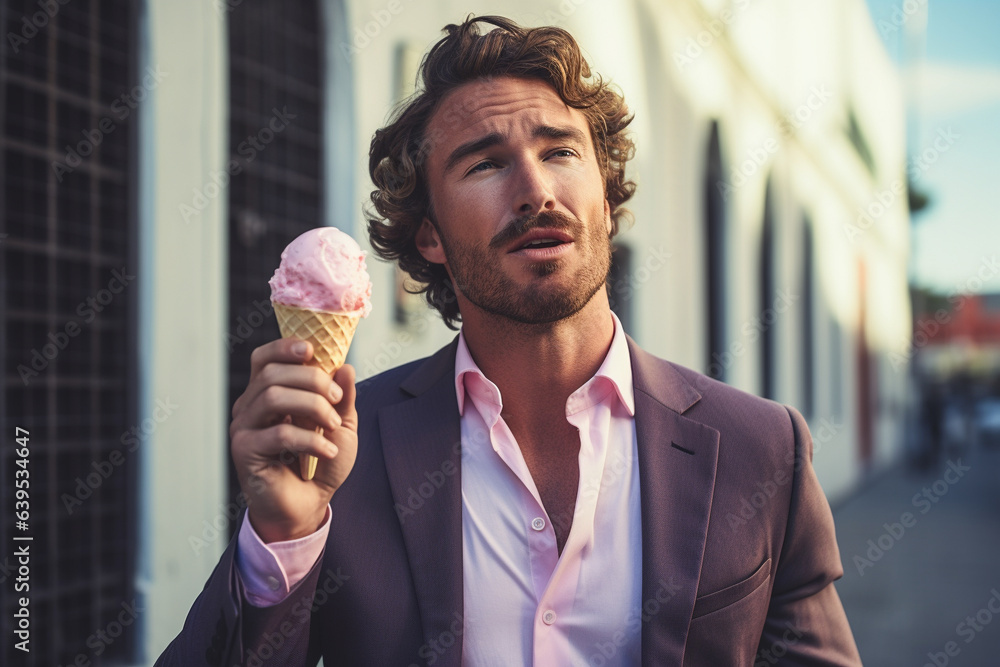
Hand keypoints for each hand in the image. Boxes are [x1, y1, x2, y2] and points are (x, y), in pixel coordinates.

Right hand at [230, 338, 357, 542]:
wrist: (308, 506)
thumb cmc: (321, 464)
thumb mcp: (341, 426)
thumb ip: (343, 397)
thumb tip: (345, 367)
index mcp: (268, 394)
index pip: (265, 358)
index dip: (284, 347)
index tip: (312, 350)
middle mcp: (250, 407)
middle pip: (273, 374)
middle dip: (313, 381)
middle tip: (338, 400)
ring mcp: (243, 428)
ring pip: (273, 397)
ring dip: (312, 407)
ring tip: (333, 426)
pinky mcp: (244, 452)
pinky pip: (278, 434)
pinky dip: (310, 440)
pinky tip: (327, 451)